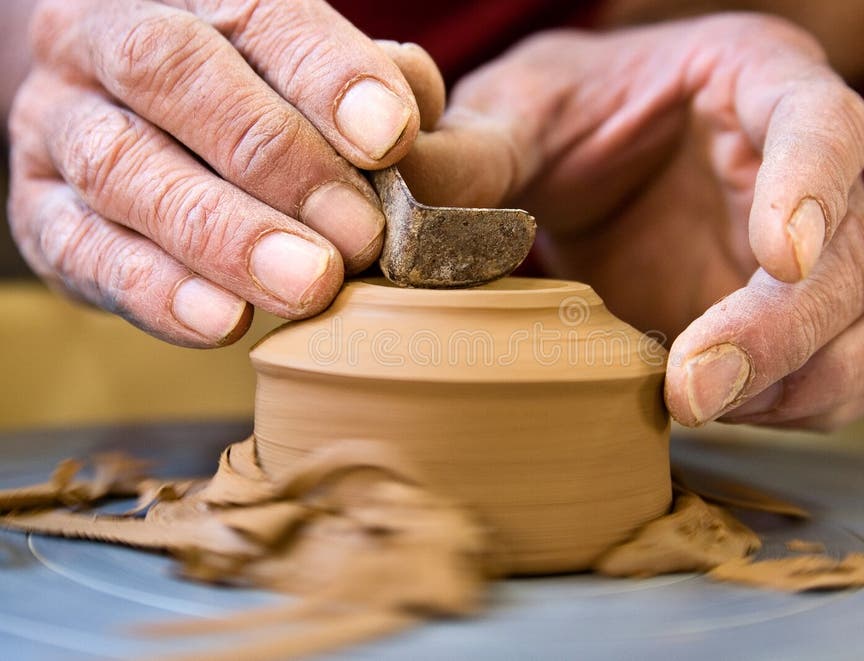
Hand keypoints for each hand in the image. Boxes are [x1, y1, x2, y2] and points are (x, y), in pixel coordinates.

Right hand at [8, 0, 443, 345]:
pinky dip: (158, 291)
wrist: (144, 121)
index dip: (326, 76)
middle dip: (274, 159)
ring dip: (224, 235)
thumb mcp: (315, 74)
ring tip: (309, 284)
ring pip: (123, 168)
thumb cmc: (258, 97)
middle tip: (358, 234)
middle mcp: (104, 39)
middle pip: (171, 74)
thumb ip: (363, 87)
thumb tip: (403, 115)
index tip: (390, 137)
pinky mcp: (41, 211)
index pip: (257, 12)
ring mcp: (61, 124)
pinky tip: (226, 321)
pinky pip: (82, 249)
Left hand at [402, 14, 863, 429]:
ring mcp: (818, 248)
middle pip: (854, 250)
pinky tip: (723, 409)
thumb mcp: (518, 114)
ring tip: (703, 404)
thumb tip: (407, 199)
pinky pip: (857, 368)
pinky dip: (806, 403)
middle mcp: (804, 169)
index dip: (814, 184)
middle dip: (783, 328)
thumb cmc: (569, 118)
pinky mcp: (806, 317)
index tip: (773, 251)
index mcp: (753, 82)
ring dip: (810, 377)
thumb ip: (474, 149)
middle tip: (692, 386)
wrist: (596, 163)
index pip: (823, 120)